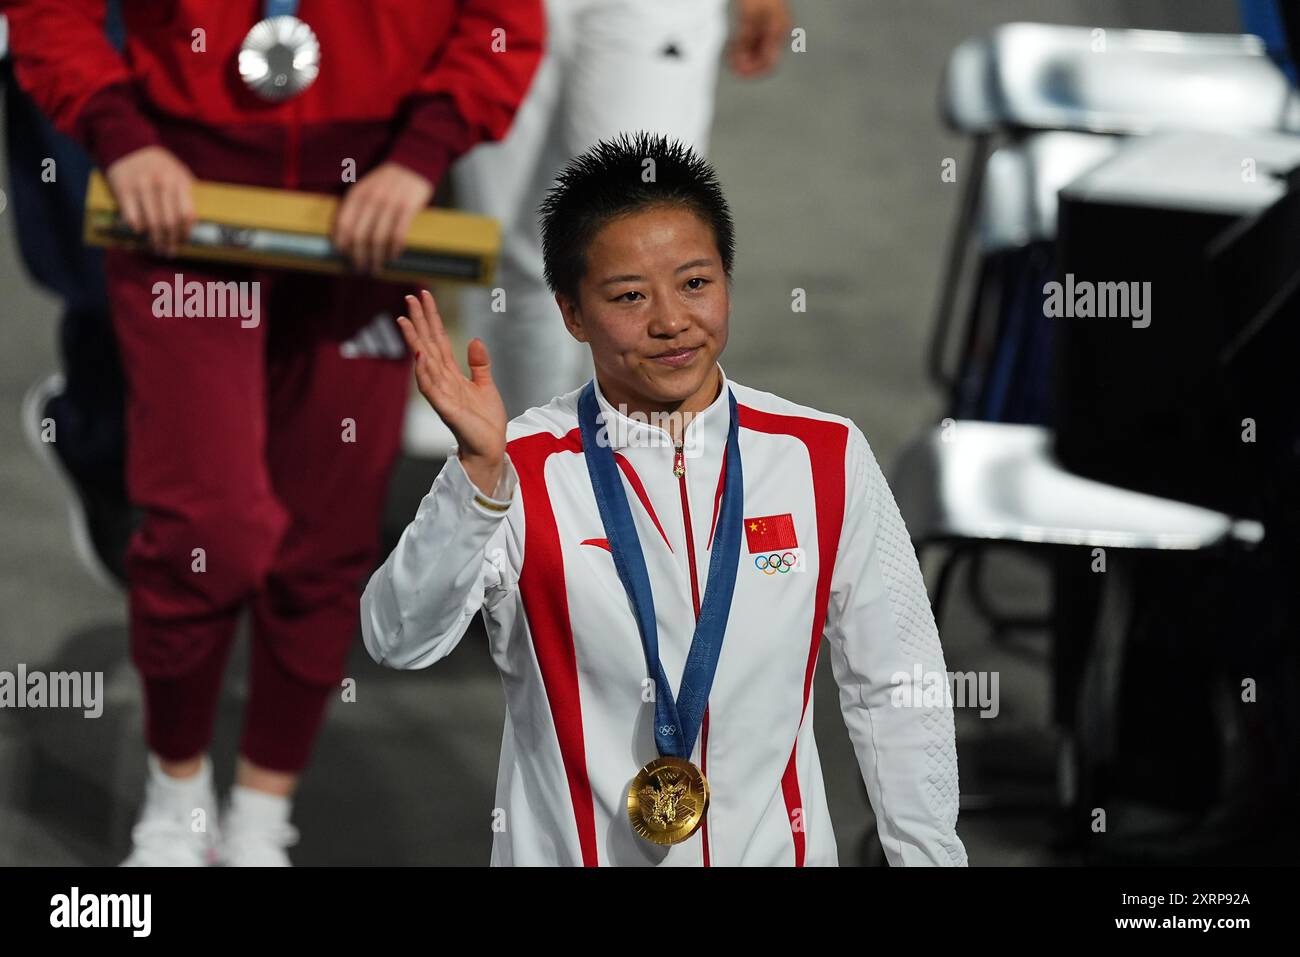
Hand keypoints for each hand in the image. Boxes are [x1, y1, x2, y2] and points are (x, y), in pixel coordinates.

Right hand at [104, 145, 195, 257]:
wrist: (128, 144)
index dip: (186, 232)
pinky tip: (140, 233)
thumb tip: (196, 220)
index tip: (184, 241)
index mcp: (179, 180)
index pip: (186, 214)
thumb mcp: (179, 171)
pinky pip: (132, 216)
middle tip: (169, 251)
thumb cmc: (159, 164)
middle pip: (169, 222)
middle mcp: (161, 183)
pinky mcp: (123, 188)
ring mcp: (141, 186)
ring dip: (154, 240)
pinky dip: (137, 228)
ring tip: (157, 248)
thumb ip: (187, 191)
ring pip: (151, 222)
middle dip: (170, 241)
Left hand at [332, 161, 434, 274]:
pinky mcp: (408, 208)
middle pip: (360, 236)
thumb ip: (355, 207)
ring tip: (376, 268)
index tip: (344, 258)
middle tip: (360, 269)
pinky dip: (394, 249)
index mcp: (357, 194)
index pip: (343, 225)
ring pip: (378, 239)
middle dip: (359, 257)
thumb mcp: (365, 187)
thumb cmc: (386, 180)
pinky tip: (393, 256)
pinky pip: (398, 235)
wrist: (413, 163)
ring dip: (376, 258)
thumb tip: (344, 237)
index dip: (342, 245)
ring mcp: (390, 203)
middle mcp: (371, 199)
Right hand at [395, 289, 507, 494]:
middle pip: (427, 344)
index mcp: (451, 373)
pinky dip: (424, 371)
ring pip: (424, 361)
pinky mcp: (446, 408)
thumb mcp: (486, 385)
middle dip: (419, 321)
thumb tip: (474, 340)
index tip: (424, 296)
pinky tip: (420, 355)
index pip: (438, 340)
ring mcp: (442, 393)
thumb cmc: (485, 421)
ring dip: (415, 340)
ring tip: (406, 319)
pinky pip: (431, 387)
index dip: (431, 318)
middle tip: (409, 296)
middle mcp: (442, 380)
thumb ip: (479, 363)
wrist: (490, 448)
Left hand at [728, 0, 790, 76]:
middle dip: (748, 64)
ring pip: (760, 49)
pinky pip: (757, 39)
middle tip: (732, 64)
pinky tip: (736, 45)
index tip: (739, 72)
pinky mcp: (765, 20)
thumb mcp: (748, 16)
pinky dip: (746, 45)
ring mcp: (773, 25)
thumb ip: (745, 39)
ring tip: (732, 55)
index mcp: (778, 31)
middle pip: (765, 57)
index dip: (754, 71)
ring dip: (746, 55)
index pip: (770, 62)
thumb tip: (741, 61)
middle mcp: (778, 31)